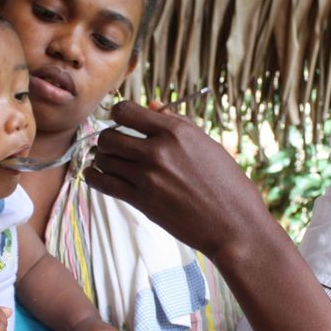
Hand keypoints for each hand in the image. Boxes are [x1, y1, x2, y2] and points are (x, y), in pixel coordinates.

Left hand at [83, 101, 273, 260]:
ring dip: (103, 160)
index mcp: (176, 131)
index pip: (127, 111)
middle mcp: (158, 150)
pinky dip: (95, 178)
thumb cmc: (228, 184)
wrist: (235, 224)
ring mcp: (147, 176)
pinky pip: (103, 183)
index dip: (119, 115)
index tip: (122, 122)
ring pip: (104, 159)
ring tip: (111, 163)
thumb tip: (151, 105)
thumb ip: (177, 123)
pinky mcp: (142, 201)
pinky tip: (97, 176)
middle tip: (116, 147)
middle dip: (108, 140)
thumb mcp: (207, 144)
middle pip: (109, 136)